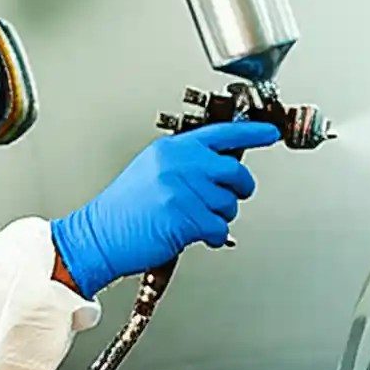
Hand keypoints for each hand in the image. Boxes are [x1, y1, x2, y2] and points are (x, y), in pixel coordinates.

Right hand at [50, 121, 281, 297]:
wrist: (99, 235)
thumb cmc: (123, 210)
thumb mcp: (151, 170)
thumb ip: (185, 163)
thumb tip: (220, 166)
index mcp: (171, 149)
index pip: (221, 134)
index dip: (251, 133)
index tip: (270, 133)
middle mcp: (179, 164)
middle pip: (234, 171)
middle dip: (239, 189)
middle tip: (234, 196)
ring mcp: (182, 190)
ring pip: (229, 204)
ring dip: (218, 217)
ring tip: (194, 220)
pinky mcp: (185, 217)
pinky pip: (219, 228)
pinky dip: (212, 236)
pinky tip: (195, 234)